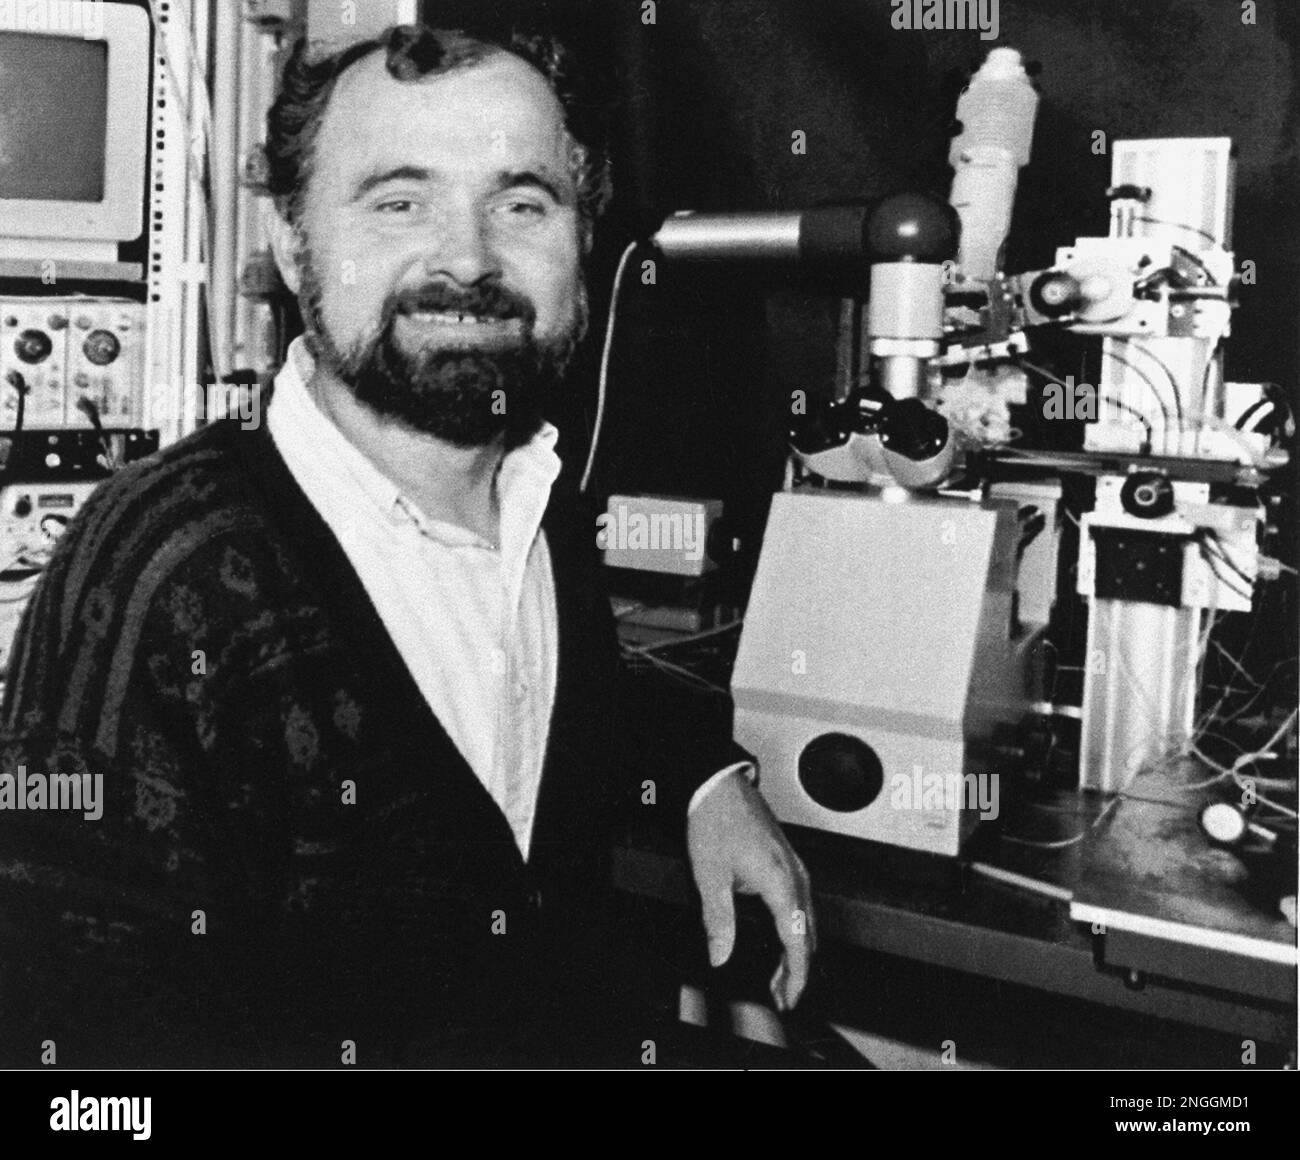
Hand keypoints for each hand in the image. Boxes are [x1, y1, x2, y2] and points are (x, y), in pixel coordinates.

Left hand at [686, 770, 815, 1011]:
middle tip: (781, 995)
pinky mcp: (790, 861)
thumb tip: (720, 955)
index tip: (788, 997)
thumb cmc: (717, 821)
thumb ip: (718, 921)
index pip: (797, 941)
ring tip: (780, 975)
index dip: (795, 976)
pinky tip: (783, 938)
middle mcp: (795, 875)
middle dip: (797, 969)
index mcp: (780, 882)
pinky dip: (797, 928)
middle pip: (808, 935)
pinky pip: (803, 903)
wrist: (720, 785)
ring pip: (807, 920)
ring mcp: (796, 867)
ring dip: (797, 950)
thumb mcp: (710, 876)